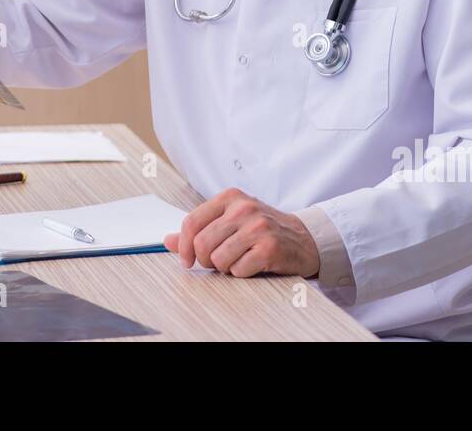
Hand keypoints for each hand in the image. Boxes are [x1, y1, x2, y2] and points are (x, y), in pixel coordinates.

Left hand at [164, 187, 319, 278]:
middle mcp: (243, 208)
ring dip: (225, 267)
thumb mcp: (230, 222)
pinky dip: (242, 273)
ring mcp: (257, 227)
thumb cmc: (262, 230)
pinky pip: (238, 270)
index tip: (187, 260)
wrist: (304, 239)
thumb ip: (199, 230)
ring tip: (239, 259)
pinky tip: (253, 264)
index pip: (191, 222)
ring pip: (218, 259)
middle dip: (206, 260)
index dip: (184, 246)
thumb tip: (167, 241)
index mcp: (230, 197)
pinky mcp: (269, 247)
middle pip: (202, 244)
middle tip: (218, 261)